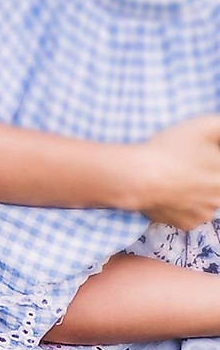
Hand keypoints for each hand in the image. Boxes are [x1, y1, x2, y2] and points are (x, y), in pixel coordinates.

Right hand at [131, 115, 219, 229]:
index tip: (198, 158)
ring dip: (197, 191)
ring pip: (205, 201)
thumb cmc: (170, 149)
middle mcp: (219, 199)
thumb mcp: (205, 124)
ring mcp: (204, 215)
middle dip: (205, 175)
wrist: (137, 176)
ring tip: (176, 177)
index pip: (216, 168)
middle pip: (215, 185)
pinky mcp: (187, 225)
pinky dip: (182, 205)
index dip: (210, 162)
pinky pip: (190, 214)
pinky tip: (170, 192)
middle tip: (187, 165)